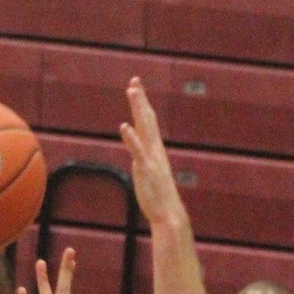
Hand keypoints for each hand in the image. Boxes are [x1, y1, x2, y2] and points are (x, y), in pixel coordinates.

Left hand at [119, 78, 183, 226]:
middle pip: (148, 119)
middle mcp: (155, 149)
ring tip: (132, 91)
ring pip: (145, 128)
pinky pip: (138, 151)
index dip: (142, 104)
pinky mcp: (145, 169)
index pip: (148, 122)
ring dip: (139, 109)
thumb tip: (135, 149)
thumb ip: (141, 157)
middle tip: (134, 81)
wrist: (168, 213)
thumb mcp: (148, 172)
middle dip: (141, 99)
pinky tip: (124, 126)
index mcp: (155, 149)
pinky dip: (131, 138)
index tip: (136, 87)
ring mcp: (151, 158)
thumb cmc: (158, 196)